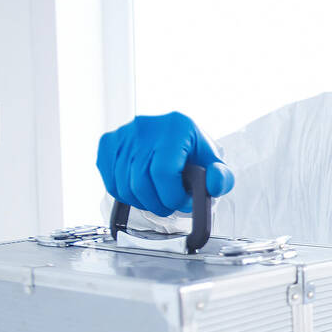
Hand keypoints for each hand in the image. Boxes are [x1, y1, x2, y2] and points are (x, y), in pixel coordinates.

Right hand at [96, 111, 234, 216]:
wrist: (178, 140)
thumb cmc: (195, 154)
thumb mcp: (216, 166)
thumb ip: (222, 178)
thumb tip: (213, 183)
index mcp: (175, 127)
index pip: (163, 172)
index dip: (172, 196)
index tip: (182, 202)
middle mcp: (146, 126)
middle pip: (141, 182)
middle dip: (158, 204)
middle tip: (171, 205)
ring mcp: (124, 134)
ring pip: (124, 186)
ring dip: (143, 202)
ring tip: (158, 198)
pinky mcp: (108, 144)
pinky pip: (112, 183)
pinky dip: (127, 195)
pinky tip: (142, 191)